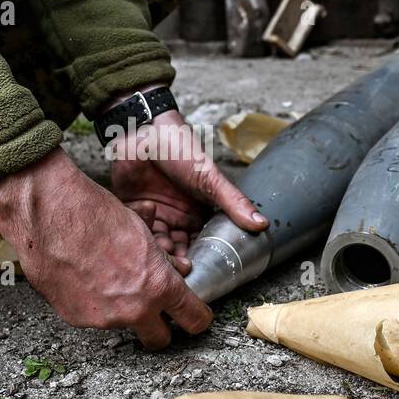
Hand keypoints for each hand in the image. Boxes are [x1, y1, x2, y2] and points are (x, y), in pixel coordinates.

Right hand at [0, 148, 212, 348]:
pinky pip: (93, 317)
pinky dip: (92, 303)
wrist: (49, 213)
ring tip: (106, 276)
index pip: (194, 319)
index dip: (197, 317)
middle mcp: (134, 310)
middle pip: (160, 340)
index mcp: (159, 286)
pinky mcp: (76, 318)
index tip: (193, 314)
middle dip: (160, 328)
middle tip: (154, 310)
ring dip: (121, 308)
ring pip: (122, 324)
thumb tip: (178, 268)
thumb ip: (163, 259)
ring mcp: (103, 319)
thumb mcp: (142, 232)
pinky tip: (83, 277)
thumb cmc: (96, 214)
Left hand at [107, 105, 267, 266]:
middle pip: (178, 249)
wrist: (145, 128)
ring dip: (160, 246)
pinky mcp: (135, 209)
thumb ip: (233, 203)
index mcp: (198, 213)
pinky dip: (143, 224)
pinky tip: (150, 211)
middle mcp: (177, 217)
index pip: (202, 245)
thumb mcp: (210, 178)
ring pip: (157, 243)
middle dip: (177, 259)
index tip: (201, 270)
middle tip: (179, 265)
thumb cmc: (181, 148)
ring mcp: (155, 214)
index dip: (201, 259)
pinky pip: (139, 227)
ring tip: (164, 246)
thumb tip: (263, 224)